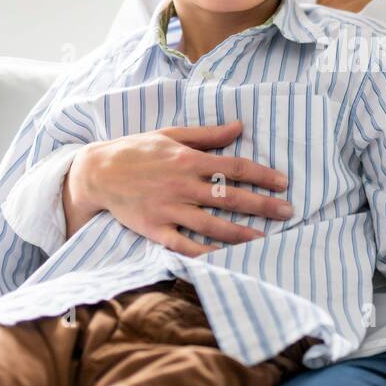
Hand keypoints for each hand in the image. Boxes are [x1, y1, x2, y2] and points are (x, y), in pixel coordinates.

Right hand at [63, 120, 293, 254]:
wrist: (97, 172)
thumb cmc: (137, 150)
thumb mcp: (171, 134)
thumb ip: (208, 134)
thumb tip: (240, 126)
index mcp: (189, 160)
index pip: (235, 167)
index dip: (262, 175)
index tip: (283, 183)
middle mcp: (182, 185)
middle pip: (230, 197)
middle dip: (263, 206)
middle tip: (288, 212)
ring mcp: (169, 209)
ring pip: (212, 225)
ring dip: (241, 233)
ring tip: (265, 240)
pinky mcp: (155, 229)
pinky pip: (184, 246)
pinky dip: (205, 254)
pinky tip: (225, 259)